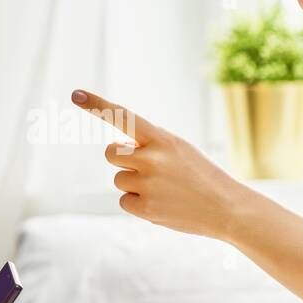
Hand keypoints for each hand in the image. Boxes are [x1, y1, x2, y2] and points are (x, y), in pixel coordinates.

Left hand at [71, 88, 243, 239]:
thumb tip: (118, 150)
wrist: (227, 207)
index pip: (124, 117)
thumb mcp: (179, 149)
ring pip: (119, 179)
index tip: (75, 95)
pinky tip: (162, 204)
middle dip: (123, 160)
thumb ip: (150, 144)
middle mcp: (152, 158)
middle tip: (150, 169)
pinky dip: (139, 204)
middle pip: (110, 153)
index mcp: (162, 138)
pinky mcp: (145, 208)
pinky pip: (124, 201)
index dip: (98, 105)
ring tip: (164, 189)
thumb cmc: (200, 175)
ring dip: (134, 184)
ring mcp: (148, 184)